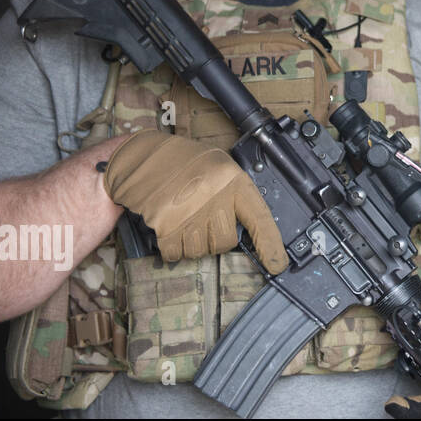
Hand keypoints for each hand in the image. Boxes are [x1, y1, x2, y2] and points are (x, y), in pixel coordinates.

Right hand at [101, 130, 288, 273]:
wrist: (142, 156)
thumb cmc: (185, 163)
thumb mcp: (220, 168)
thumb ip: (235, 196)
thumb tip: (247, 232)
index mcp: (233, 180)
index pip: (260, 218)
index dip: (270, 245)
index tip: (278, 264)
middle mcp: (214, 196)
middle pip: (225, 242)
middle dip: (215, 238)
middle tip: (202, 220)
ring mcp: (189, 211)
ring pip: (200, 251)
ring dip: (192, 243)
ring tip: (184, 218)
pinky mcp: (164, 224)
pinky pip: (176, 254)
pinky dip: (172, 249)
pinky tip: (170, 228)